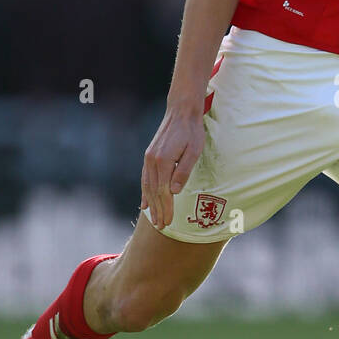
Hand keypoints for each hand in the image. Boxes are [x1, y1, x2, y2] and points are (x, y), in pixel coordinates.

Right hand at [141, 107, 204, 229]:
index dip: (166, 208)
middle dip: (158, 211)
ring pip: (147, 187)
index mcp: (163, 161)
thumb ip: (183, 171)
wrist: (181, 112)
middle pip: (154, 192)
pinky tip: (144, 204)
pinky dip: (144, 193)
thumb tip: (173, 191)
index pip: (164, 192)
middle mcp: (152, 161)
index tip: (169, 222)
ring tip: (154, 220)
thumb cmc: (192, 131)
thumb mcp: (194, 151)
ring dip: (151, 205)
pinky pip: (145, 179)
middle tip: (161, 227)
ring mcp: (148, 158)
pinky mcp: (149, 156)